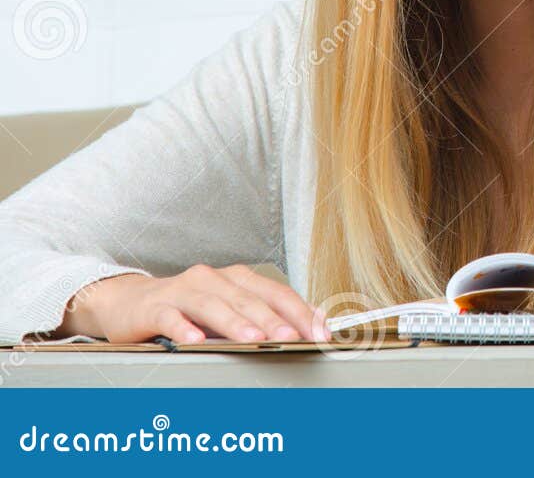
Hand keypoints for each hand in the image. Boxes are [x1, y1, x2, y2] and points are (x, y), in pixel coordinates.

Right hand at [58, 265, 330, 344]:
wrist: (130, 302)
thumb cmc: (186, 307)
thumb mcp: (230, 307)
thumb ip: (268, 313)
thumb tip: (314, 319)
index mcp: (236, 278)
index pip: (275, 293)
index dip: (299, 312)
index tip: (318, 332)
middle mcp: (213, 279)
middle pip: (248, 299)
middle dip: (274, 320)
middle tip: (293, 338)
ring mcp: (183, 290)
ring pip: (214, 306)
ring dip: (236, 323)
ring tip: (255, 341)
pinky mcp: (155, 307)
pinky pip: (171, 317)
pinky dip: (184, 328)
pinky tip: (196, 340)